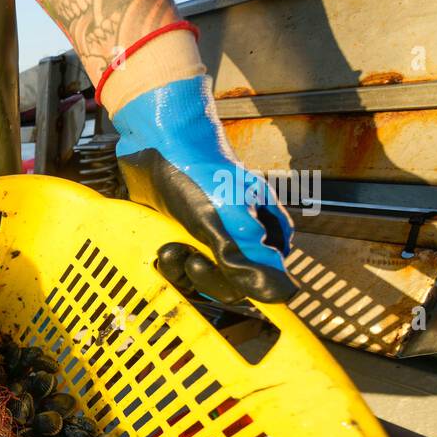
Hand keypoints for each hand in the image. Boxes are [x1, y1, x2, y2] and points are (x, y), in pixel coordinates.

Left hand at [111, 75, 297, 303]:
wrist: (159, 141)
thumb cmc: (198, 174)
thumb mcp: (223, 221)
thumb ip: (245, 260)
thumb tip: (277, 295)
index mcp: (265, 232)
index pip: (264, 281)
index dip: (239, 286)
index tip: (219, 273)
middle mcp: (241, 236)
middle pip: (228, 283)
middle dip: (204, 276)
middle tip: (189, 257)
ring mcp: (210, 235)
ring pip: (200, 275)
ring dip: (181, 269)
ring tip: (170, 248)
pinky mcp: (182, 233)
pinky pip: (179, 263)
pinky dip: (168, 260)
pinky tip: (161, 244)